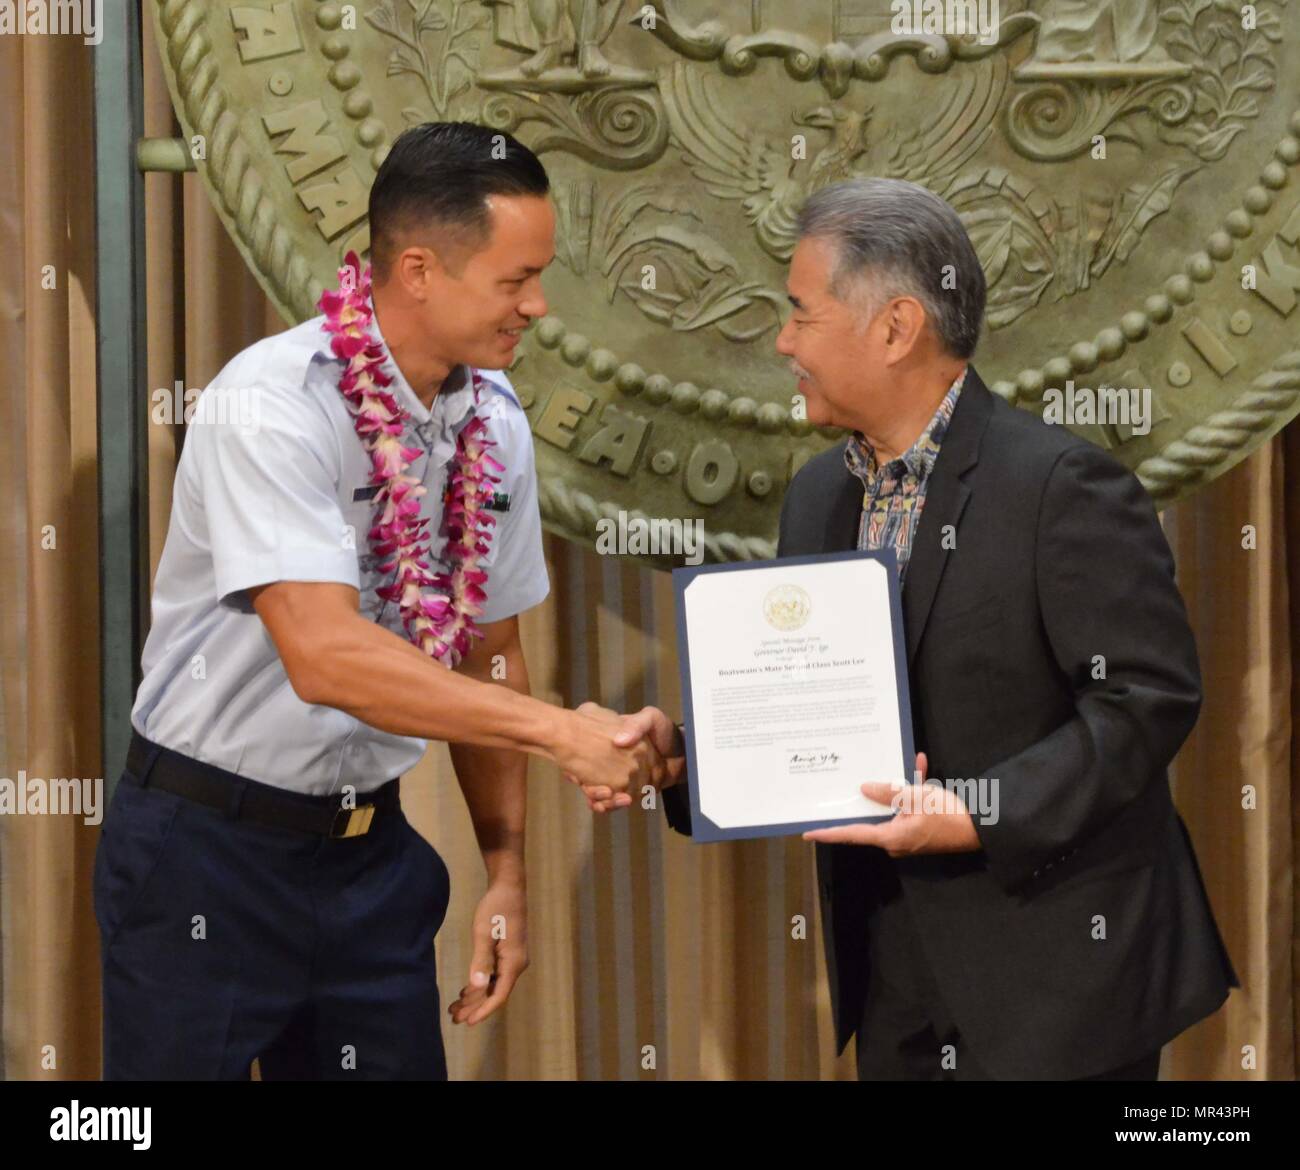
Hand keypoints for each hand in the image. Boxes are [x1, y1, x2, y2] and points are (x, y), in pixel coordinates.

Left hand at [448, 879, 527, 1025]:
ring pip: (495, 985)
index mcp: (514, 963)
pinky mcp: (508, 953)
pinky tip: (466, 990)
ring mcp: (514, 959)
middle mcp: (517, 965)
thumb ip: (481, 961)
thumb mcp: (484, 933)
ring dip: (476, 997)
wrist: (509, 886)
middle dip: (475, 1006)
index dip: (483, 1010)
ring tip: (456, 1007)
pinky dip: (481, 984)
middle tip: (453, 1017)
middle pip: (496, 993)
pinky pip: (495, 976)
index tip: (467, 1022)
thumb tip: (478, 987)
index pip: (499, 995)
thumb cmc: (496, 907)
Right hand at [572, 703, 686, 813]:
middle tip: (587, 786)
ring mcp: (618, 779)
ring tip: (606, 796)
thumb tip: (619, 741)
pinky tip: (619, 801)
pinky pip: (612, 803)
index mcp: (611, 744)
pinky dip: (610, 806)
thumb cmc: (665, 732)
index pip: (587, 754)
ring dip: (598, 798)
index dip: (578, 763)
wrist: (684, 752)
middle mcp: (611, 763)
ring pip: (598, 793)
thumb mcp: (651, 718)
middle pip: (589, 777)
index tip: (576, 769)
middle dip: (586, 784)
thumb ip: (636, 725)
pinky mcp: (627, 792)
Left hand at [802, 753, 980, 854]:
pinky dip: (914, 788)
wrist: (983, 827)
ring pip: (893, 808)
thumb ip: (889, 792)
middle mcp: (896, 840)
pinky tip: (919, 763)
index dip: (829, 834)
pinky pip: (911, 806)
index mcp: (890, 837)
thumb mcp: (917, 798)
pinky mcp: (922, 826)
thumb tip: (866, 788)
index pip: (852, 835)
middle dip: (864, 799)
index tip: (808, 834)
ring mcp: (909, 834)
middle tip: (843, 785)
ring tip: (894, 764)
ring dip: (896, 787)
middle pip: (871, 819)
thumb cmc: (948, 815)